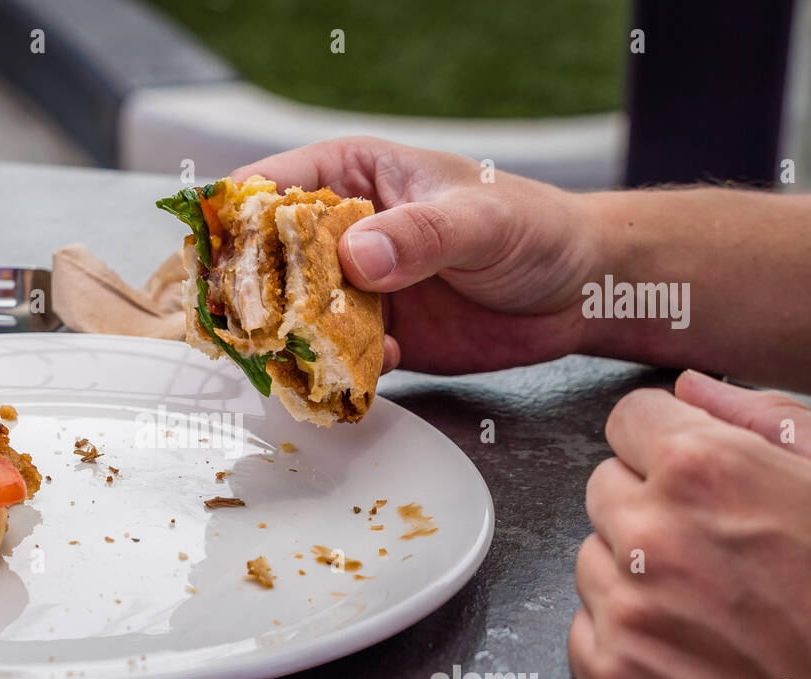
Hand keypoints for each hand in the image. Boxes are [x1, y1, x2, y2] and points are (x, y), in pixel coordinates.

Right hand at [232, 136, 598, 374]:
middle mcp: (340, 232)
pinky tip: (374, 369)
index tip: (229, 266)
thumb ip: (419, 234)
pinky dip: (337, 371)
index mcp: (350, 176)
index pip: (267, 188)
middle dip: (255, 297)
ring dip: (292, 342)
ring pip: (290, 317)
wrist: (581, 290)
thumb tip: (355, 257)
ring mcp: (353, 288)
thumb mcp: (480, 220)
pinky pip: (333, 359)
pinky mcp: (372, 338)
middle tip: (263, 327)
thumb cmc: (534, 227)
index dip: (237, 224)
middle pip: (263, 261)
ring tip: (316, 357)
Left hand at [571, 370, 810, 678]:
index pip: (628, 419)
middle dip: (650, 507)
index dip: (665, 443)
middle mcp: (654, 534)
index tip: (689, 471)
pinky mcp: (613, 678)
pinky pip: (585, 629)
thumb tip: (692, 388)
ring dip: (636, 575)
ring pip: (592, 559)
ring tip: (716, 609)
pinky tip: (694, 653)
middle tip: (720, 552)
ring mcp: (628, 610)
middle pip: (604, 488)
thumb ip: (767, 421)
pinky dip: (627, 640)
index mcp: (707, 471)